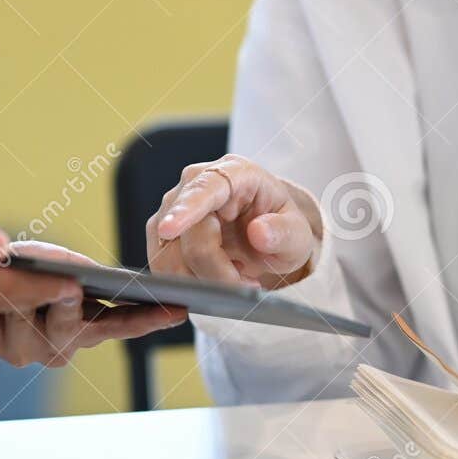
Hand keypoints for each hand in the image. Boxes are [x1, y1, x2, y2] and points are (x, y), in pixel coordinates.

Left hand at [0, 241, 186, 366]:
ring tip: (11, 269)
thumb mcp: (55, 260)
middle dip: (68, 308)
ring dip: (18, 296)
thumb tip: (81, 282)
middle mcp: (60, 345)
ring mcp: (25, 350)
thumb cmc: (27, 264)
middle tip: (70, 288)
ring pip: (27, 325)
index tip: (176, 308)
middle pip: (71, 330)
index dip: (148, 319)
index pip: (122, 323)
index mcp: (87, 326)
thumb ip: (73, 270)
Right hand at [148, 155, 322, 289]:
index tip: (169, 230)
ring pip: (171, 257)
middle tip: (248, 286)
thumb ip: (284, 232)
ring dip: (203, 281)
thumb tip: (259, 232)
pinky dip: (189, 284)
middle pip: (189, 236)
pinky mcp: (160, 234)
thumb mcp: (297, 233)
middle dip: (217, 271)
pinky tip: (215, 281)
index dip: (186, 209)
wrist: (264, 235)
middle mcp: (196, 184)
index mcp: (235, 173)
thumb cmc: (279, 228)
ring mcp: (173, 208)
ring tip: (237, 280)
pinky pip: (163, 267)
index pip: (205, 187)